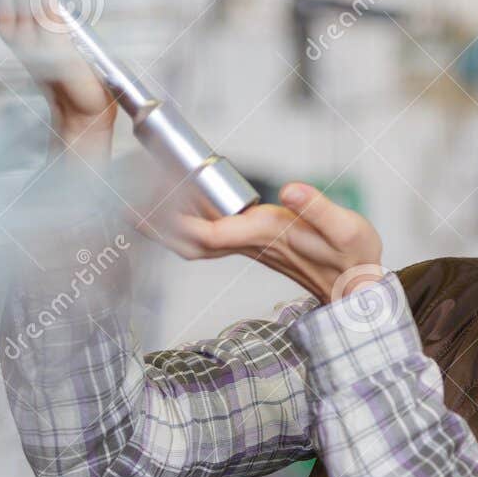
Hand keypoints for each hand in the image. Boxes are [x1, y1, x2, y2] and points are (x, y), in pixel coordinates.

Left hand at [134, 181, 384, 303]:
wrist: (358, 286)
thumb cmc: (353, 257)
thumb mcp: (347, 229)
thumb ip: (318, 209)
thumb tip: (289, 191)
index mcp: (267, 236)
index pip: (208, 232)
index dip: (175, 220)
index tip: (146, 202)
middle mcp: (251, 243)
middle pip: (189, 242)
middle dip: (154, 227)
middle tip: (119, 201)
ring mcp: (249, 246)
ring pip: (195, 241)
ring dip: (165, 224)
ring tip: (136, 197)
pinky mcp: (252, 242)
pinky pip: (208, 235)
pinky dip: (186, 221)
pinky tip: (178, 201)